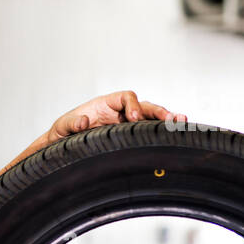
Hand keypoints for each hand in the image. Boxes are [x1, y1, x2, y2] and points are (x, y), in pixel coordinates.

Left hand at [42, 90, 186, 146]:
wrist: (63, 147)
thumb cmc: (63, 134)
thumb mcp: (62, 127)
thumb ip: (71, 123)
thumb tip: (83, 122)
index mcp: (105, 105)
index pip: (126, 97)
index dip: (133, 104)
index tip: (133, 118)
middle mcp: (120, 113)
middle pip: (145, 106)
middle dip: (158, 111)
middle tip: (171, 119)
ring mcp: (127, 125)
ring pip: (151, 119)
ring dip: (166, 121)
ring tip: (181, 124)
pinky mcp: (130, 138)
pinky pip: (149, 133)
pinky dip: (161, 133)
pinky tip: (176, 135)